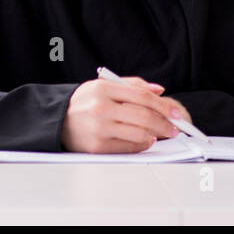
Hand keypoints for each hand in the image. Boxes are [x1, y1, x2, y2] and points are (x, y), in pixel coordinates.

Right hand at [60, 76, 192, 152]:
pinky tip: (146, 140)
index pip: (142, 96)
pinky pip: (129, 147)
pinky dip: (142, 145)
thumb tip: (159, 90)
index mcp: (103, 89)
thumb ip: (132, 85)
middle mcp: (101, 108)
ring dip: (156, 135)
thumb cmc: (84, 103)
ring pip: (139, 133)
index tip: (176, 113)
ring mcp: (99, 129)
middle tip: (175, 127)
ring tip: (161, 133)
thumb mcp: (103, 85)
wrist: (57, 120)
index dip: (163, 105)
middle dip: (165, 123)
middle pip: (144, 116)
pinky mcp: (98, 147)